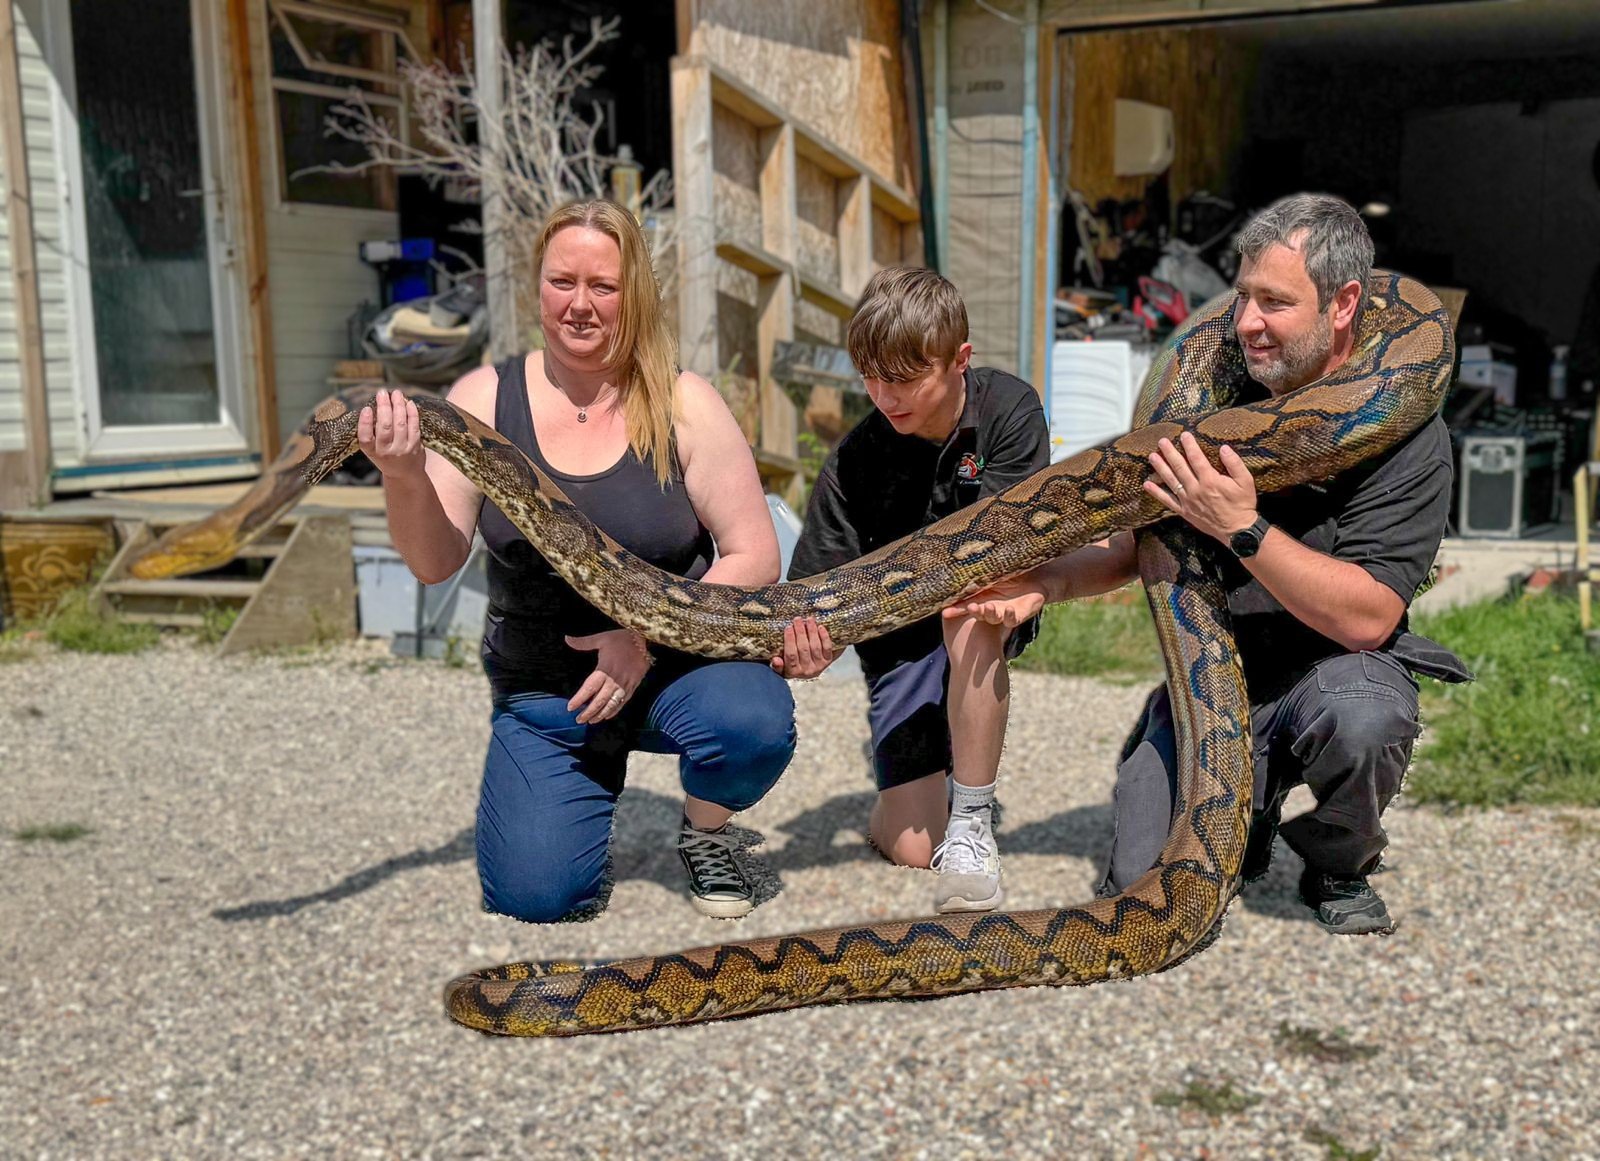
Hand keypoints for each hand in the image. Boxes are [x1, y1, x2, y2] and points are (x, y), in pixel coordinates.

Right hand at [357, 389, 425, 480]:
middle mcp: (386, 452)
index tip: (366, 409)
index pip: (365, 438)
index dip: (365, 423)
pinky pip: (414, 426)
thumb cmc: (386, 456)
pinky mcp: (415, 446)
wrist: (404, 475)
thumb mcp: (374, 448)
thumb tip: (377, 404)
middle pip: (385, 427)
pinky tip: (409, 403)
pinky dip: (412, 413)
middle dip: (384, 407)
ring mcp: (402, 449)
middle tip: (382, 392)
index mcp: (372, 452)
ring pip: (400, 424)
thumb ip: (372, 431)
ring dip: (398, 406)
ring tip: (396, 393)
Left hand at [564, 629, 651, 723]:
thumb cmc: (622, 639)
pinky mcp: (633, 686)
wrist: (645, 640)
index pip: (589, 689)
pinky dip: (615, 710)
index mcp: (604, 670)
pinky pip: (623, 702)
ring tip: (591, 721)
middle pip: (599, 700)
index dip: (579, 699)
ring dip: (601, 714)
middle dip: (588, 712)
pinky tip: (608, 716)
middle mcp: (614, 680)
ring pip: (611, 704)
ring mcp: (624, 685)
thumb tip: (567, 638)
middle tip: (578, 720)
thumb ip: (584, 642)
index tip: (570, 707)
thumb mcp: (602, 638)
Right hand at [770, 616, 840, 678]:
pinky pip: (827, 647)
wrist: (810, 671)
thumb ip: (777, 666)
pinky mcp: (828, 660)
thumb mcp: (782, 669)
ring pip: (815, 646)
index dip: (789, 640)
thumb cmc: (793, 666)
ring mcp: (819, 665)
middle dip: (800, 632)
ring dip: (812, 631)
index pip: (791, 655)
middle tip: (797, 619)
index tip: (788, 627)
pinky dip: (824, 637)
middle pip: (803, 649)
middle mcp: (807, 671)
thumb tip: (775, 660)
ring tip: (809, 620)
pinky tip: (820, 627)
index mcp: (793, 671)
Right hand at [943, 574, 1046, 627]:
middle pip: (976, 612)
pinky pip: (1011, 620)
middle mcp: (990, 605)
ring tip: (987, 607)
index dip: (955, 608)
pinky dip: (1009, 616)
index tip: (945, 612)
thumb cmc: (1016, 570)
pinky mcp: (1018, 615)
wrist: (1040, 577)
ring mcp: (1003, 612)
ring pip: (992, 617)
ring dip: (988, 614)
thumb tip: (966, 552)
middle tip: (970, 607)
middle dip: (971, 611)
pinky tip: (1008, 610)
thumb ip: (983, 566)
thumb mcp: (997, 567)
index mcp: (982, 595)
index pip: (965, 602)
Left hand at [1143, 432, 1258, 543]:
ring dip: (1160, 468)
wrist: (1238, 531)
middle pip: (1180, 467)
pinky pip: (1167, 501)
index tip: (1184, 435)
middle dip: (1170, 453)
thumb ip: (1234, 463)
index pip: (1196, 458)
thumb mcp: (1246, 481)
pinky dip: (1156, 493)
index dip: (1189, 445)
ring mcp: (1188, 501)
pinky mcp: (1184, 511)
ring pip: (1171, 481)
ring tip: (1152, 456)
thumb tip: (1224, 448)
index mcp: (1210, 480)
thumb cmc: (1243, 504)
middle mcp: (1196, 489)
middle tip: (1162, 441)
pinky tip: (1147, 484)